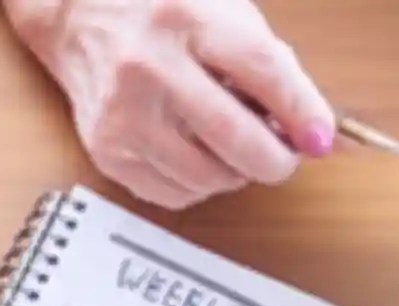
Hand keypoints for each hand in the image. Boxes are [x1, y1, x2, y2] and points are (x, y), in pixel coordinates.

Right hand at [5, 0, 334, 209]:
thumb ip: (271, 67)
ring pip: (208, 177)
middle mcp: (150, 67)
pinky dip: (199, 185)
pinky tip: (194, 154)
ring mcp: (124, 115)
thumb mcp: (223, 13)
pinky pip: (175, 194)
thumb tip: (317, 132)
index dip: (301, 113)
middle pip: (235, 138)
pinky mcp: (107, 151)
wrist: (76, 16)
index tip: (322, 140)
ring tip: (230, 146)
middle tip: (284, 156)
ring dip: (235, 173)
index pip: (262, 72)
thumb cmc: (161, 12)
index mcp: (188, 20)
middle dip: (275, 160)